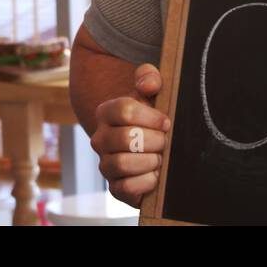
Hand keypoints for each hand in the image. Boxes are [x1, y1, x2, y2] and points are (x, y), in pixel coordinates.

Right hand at [90, 63, 168, 207]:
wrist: (148, 146)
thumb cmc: (150, 117)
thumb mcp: (152, 93)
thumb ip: (150, 78)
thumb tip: (148, 85)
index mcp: (106, 112)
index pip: (124, 110)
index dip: (151, 117)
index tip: (166, 123)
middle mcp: (100, 139)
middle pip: (125, 138)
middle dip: (153, 141)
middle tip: (164, 141)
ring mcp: (105, 164)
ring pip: (122, 163)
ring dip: (149, 161)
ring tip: (159, 158)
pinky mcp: (114, 187)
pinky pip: (125, 188)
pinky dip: (145, 182)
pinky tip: (155, 175)